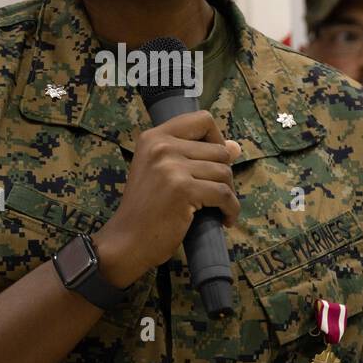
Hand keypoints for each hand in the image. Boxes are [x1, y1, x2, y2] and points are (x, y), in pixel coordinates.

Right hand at [92, 111, 241, 288]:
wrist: (127, 241)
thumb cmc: (146, 210)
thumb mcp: (163, 173)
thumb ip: (196, 156)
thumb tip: (235, 147)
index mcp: (153, 138)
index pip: (202, 120)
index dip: (216, 138)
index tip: (215, 160)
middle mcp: (161, 146)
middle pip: (219, 150)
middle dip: (224, 174)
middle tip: (215, 194)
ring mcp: (171, 167)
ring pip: (224, 172)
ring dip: (228, 193)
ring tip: (218, 208)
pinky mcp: (183, 189)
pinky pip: (224, 194)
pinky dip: (231, 209)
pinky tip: (225, 219)